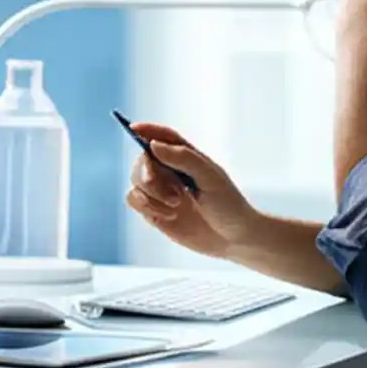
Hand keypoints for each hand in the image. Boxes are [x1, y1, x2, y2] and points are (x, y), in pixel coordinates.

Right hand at [124, 123, 258, 258]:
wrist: (234, 239)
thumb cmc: (228, 204)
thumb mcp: (210, 178)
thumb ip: (183, 159)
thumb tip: (154, 145)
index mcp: (187, 157)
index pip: (163, 137)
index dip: (147, 129)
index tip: (132, 128)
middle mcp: (171, 172)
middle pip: (144, 160)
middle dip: (146, 170)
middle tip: (154, 180)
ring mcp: (161, 192)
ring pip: (136, 180)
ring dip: (151, 192)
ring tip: (175, 204)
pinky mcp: (155, 211)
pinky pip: (135, 200)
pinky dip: (146, 205)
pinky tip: (169, 215)